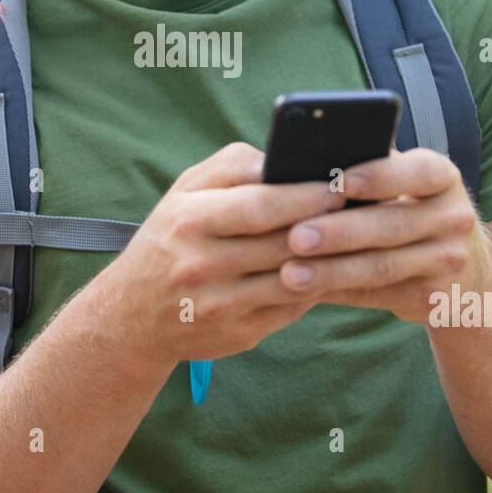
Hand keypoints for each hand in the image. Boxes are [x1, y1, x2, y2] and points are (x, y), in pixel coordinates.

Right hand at [98, 142, 345, 368]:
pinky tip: (333, 269)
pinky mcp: (238, 334)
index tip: (339, 183)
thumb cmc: (170, 239)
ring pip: (293, 280)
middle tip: (360, 208)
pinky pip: (291, 308)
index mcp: (189, 221)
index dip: (306, 194)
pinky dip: (316, 287)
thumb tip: (284, 158)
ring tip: (358, 238)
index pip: (260, 205)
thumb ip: (232, 167)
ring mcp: (220, 305)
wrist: (131, 315)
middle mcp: (201, 265)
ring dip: (331, 259)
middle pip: (282, 244)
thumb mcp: (184, 192)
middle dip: (327, 225)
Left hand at [278, 147, 484, 323]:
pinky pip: (376, 294)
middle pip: (392, 225)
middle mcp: (452, 218)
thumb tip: (301, 168)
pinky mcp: (430, 299)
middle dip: (340, 232)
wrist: (465, 272)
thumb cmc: (409, 210)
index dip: (378, 177)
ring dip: (332, 271)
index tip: (336, 183)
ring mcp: (446, 262)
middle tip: (295, 237)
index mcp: (442, 177)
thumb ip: (366, 170)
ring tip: (289, 274)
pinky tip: (304, 292)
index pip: (417, 172)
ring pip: (382, 267)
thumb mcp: (404, 184)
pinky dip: (337, 292)